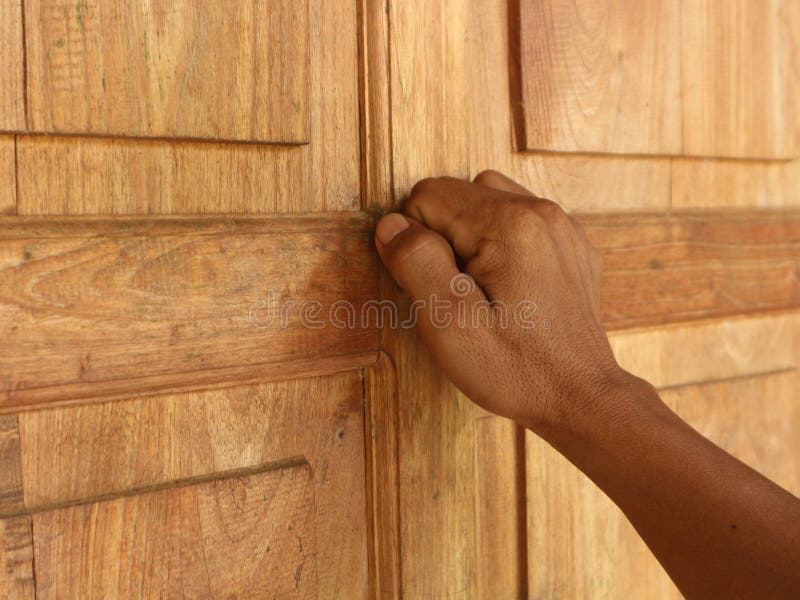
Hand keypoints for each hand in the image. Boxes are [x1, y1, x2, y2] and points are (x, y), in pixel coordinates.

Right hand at [374, 170, 627, 431]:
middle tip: (458, 292)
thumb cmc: (515, 369)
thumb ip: (417, 263)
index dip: (416, 241)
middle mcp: (540, 212)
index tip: (436, 287)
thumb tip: (391, 224)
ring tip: (480, 288)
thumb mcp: (449, 324)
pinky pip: (521, 221)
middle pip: (459, 194)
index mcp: (508, 225)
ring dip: (471, 236)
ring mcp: (562, 227)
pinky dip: (502, 243)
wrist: (580, 398)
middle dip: (443, 236)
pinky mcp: (571, 246)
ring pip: (490, 201)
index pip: (428, 196)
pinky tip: (509, 288)